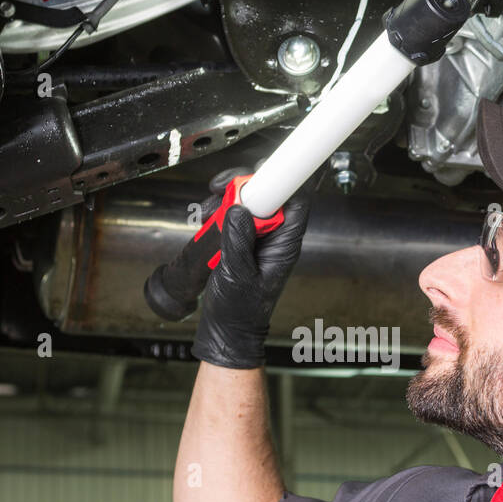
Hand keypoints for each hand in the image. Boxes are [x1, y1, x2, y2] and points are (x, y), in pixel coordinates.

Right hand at [190, 171, 314, 368]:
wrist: (228, 328)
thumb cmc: (240, 311)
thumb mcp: (237, 277)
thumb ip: (238, 242)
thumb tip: (238, 210)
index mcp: (285, 244)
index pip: (296, 201)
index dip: (282, 179)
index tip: (258, 172)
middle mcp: (275, 236)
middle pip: (269, 193)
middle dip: (242, 186)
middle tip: (219, 191)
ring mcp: (259, 237)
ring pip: (248, 201)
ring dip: (225, 201)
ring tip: (207, 216)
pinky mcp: (243, 239)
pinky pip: (233, 215)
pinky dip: (218, 213)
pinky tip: (206, 223)